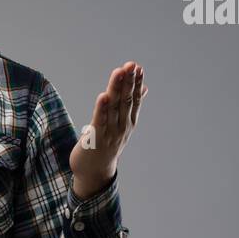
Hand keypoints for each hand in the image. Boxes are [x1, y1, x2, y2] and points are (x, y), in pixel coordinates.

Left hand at [69, 61, 147, 198]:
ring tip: (119, 73)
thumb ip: (131, 106)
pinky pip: (100, 121)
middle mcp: (122, 127)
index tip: (138, 67)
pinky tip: (103, 96)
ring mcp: (110, 133)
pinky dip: (102, 109)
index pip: (134, 99)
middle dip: (128, 82)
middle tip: (131, 65)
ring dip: (116, 89)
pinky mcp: (95, 139)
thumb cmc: (107, 144)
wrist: (94, 172)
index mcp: (128, 122)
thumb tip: (144, 88)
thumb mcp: (121, 124)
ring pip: (113, 108)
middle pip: (125, 100)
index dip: (136, 83)